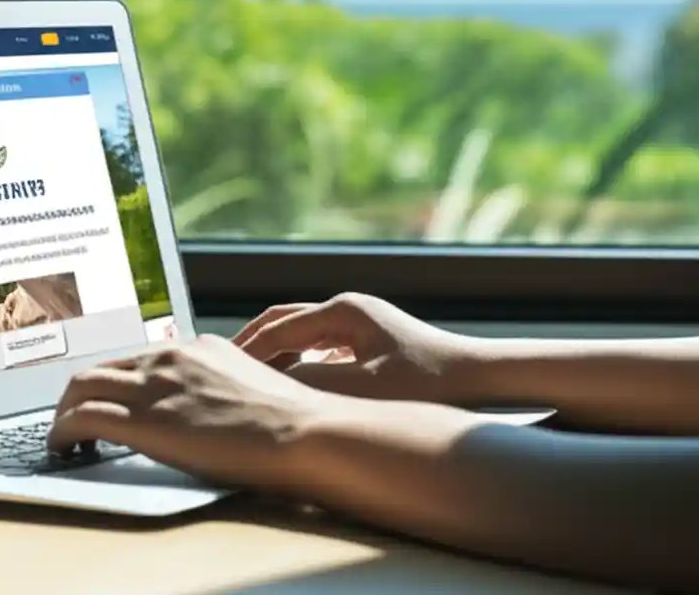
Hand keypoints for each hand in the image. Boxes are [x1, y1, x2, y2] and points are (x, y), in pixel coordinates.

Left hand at [47, 335, 331, 487]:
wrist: (302, 432)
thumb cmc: (291, 421)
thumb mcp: (250, 386)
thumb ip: (220, 388)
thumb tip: (209, 410)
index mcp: (194, 348)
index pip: (134, 359)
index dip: (112, 383)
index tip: (106, 402)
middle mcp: (168, 359)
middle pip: (99, 368)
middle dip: (78, 396)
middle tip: (72, 421)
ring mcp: (154, 386)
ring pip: (81, 387)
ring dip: (63, 413)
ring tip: (63, 439)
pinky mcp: (145, 419)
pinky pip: (83, 417)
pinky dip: (62, 432)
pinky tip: (63, 449)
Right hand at [233, 293, 488, 405]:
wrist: (479, 377)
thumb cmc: (428, 383)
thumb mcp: (363, 389)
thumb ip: (312, 385)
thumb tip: (268, 386)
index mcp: (342, 312)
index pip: (277, 330)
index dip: (245, 353)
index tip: (218, 375)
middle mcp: (347, 309)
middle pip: (282, 322)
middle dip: (251, 345)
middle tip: (220, 369)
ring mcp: (358, 323)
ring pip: (299, 335)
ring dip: (273, 355)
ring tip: (246, 380)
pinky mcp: (368, 340)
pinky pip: (319, 348)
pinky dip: (297, 363)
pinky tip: (288, 387)